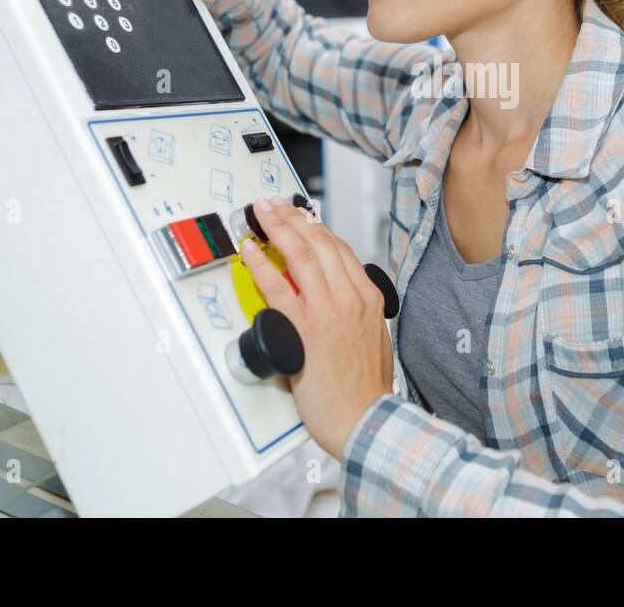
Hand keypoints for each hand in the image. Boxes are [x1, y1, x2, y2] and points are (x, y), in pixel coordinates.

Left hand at [239, 195, 394, 458]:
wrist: (365, 418)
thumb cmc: (366, 388)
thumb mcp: (373, 338)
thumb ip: (356, 311)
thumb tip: (336, 298)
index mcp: (368, 297)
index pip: (339, 249)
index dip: (315, 228)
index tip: (300, 217)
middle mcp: (350, 297)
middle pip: (319, 243)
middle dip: (293, 218)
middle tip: (274, 205)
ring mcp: (327, 311)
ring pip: (300, 255)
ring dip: (277, 229)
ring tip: (261, 214)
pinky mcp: (304, 329)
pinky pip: (278, 287)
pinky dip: (262, 264)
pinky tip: (250, 250)